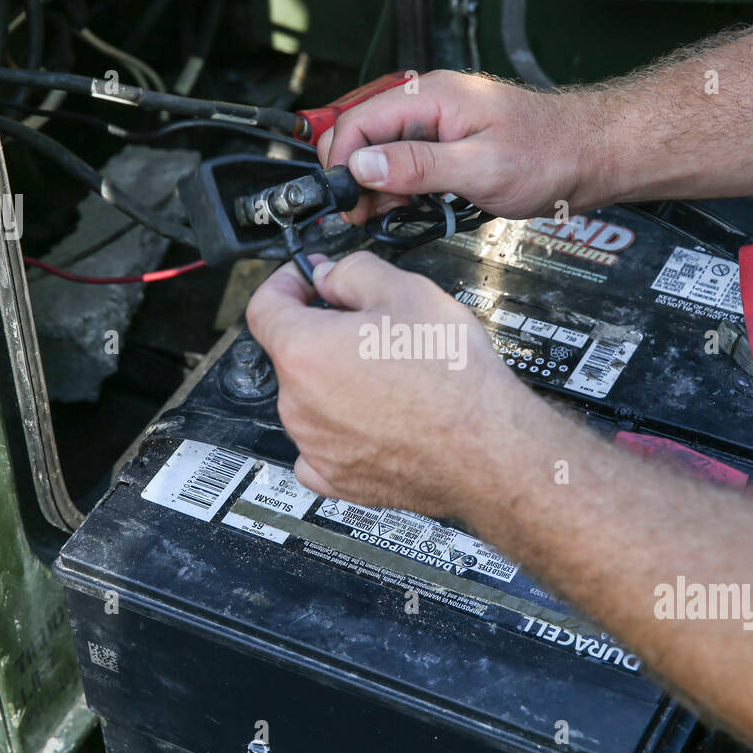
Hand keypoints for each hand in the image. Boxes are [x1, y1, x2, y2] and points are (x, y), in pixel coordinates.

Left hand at [246, 251, 519, 516]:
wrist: (487, 449)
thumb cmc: (452, 377)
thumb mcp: (408, 292)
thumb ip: (353, 273)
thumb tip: (330, 276)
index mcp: (304, 351)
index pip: (265, 306)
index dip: (286, 284)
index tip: (306, 281)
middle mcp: (297, 403)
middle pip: (293, 356)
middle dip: (323, 336)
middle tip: (373, 331)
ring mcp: (315, 446)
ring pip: (310, 401)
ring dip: (335, 384)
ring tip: (392, 378)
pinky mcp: (337, 479)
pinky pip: (320, 450)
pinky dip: (339, 432)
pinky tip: (374, 421)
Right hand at [316, 69, 610, 226]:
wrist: (591, 155)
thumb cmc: (549, 156)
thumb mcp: (479, 168)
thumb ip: (418, 165)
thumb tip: (364, 166)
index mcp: (431, 97)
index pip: (358, 122)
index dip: (342, 164)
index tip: (346, 202)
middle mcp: (429, 102)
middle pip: (364, 135)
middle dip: (356, 178)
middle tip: (365, 215)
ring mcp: (439, 120)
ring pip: (383, 150)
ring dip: (379, 185)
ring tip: (393, 213)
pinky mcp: (450, 140)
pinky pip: (408, 159)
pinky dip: (402, 185)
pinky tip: (413, 205)